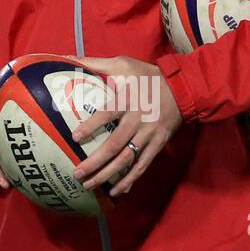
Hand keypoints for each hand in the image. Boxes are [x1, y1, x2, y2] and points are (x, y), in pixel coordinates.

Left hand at [71, 57, 182, 196]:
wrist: (182, 88)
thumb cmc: (147, 76)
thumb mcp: (123, 64)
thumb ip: (95, 63)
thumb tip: (67, 58)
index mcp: (128, 99)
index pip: (108, 114)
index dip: (92, 126)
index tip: (75, 137)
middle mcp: (138, 119)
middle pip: (115, 144)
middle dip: (95, 161)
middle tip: (77, 173)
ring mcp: (149, 135)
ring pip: (127, 159)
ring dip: (108, 175)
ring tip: (89, 185)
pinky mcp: (158, 144)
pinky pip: (143, 165)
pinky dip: (130, 180)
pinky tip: (117, 192)